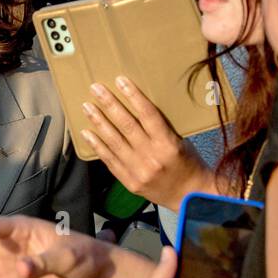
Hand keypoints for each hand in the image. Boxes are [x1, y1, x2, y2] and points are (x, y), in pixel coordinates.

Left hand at [82, 76, 215, 211]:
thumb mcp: (181, 141)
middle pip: (127, 125)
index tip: (120, 81)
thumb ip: (161, 128)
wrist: (190, 197)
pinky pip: (109, 160)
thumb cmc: (189, 164)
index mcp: (168, 145)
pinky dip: (97, 146)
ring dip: (99, 122)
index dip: (133, 96)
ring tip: (87, 107)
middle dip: (109, 105)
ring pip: (114, 141)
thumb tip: (138, 107)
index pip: (148, 115)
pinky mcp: (129, 182)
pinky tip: (87, 133)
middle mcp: (152, 157)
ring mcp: (138, 171)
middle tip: (96, 89)